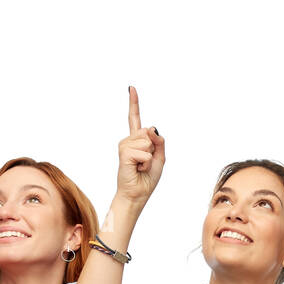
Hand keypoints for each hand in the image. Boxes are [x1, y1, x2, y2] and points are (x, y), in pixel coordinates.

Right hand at [114, 86, 164, 205]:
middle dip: (154, 149)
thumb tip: (152, 127)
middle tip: (145, 163)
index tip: (131, 88)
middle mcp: (129, 140)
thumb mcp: (160, 157)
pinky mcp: (124, 153)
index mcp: (137, 140)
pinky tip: (137, 169)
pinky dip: (146, 163)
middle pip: (150, 132)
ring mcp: (125, 145)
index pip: (134, 118)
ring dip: (149, 158)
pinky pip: (144, 152)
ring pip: (147, 142)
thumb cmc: (147, 178)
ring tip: (140, 167)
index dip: (133, 103)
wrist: (138, 194)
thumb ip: (159, 141)